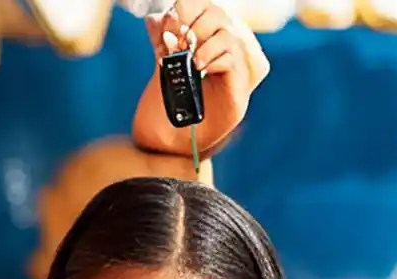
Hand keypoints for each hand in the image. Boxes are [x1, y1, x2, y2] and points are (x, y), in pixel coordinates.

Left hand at [131, 0, 270, 156]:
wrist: (167, 146)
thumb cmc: (165, 111)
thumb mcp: (160, 69)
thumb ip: (162, 42)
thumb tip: (153, 18)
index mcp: (212, 41)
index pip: (206, 6)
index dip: (186, 10)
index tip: (167, 27)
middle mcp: (230, 49)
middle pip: (219, 13)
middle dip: (192, 25)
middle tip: (175, 44)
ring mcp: (241, 67)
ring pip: (229, 31)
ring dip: (201, 41)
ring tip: (187, 60)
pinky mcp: (242, 85)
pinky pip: (232, 55)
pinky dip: (211, 57)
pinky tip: (198, 69)